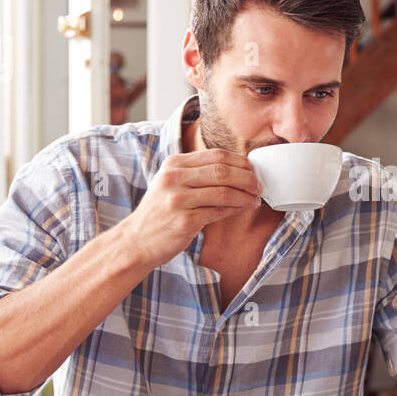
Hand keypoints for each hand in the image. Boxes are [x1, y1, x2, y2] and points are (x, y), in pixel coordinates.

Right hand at [119, 148, 262, 270]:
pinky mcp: (184, 221)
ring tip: (255, 200)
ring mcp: (178, 200)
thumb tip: (237, 169)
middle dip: (247, 178)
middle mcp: (174, 178)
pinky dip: (235, 209)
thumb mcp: (171, 183)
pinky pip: (218, 212)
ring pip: (224, 192)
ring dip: (245, 196)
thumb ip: (197, 173)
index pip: (216, 155)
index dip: (240, 162)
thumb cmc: (160, 212)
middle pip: (222, 171)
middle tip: (259, 186)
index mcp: (173, 164)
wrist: (137, 240)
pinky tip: (242, 209)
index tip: (252, 170)